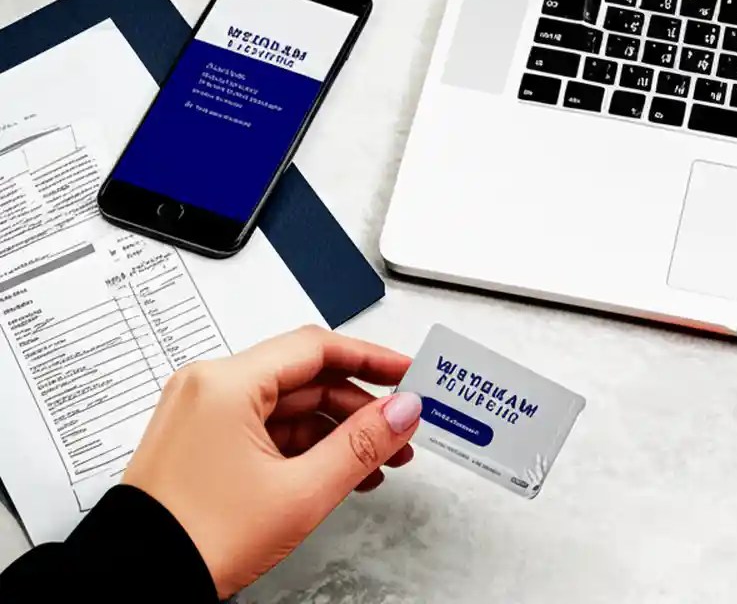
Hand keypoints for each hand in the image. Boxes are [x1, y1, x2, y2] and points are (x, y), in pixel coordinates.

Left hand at [122, 326, 422, 598]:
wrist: (138, 586)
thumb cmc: (199, 539)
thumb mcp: (301, 492)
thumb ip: (363, 445)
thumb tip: (403, 411)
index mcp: (226, 383)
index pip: (316, 348)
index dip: (371, 359)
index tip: (407, 373)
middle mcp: (209, 388)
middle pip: (304, 377)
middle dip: (359, 406)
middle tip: (401, 428)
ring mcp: (202, 415)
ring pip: (288, 406)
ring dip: (336, 431)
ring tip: (378, 461)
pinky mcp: (201, 442)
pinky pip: (266, 429)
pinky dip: (306, 447)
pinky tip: (338, 472)